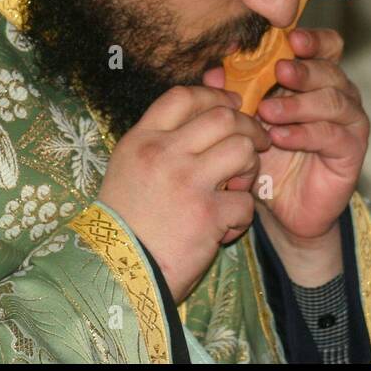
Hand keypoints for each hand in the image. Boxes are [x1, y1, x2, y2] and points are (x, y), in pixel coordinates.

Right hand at [96, 85, 269, 302]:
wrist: (114, 274)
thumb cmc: (125, 225)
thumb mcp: (129, 170)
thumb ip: (160, 144)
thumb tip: (203, 118)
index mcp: (141, 141)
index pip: (182, 96)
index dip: (214, 95)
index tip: (231, 103)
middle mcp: (163, 154)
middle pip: (222, 117)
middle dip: (247, 127)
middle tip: (257, 142)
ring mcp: (186, 182)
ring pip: (242, 149)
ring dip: (250, 167)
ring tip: (239, 185)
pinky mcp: (207, 214)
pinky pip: (245, 201)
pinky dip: (242, 216)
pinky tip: (226, 227)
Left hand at [203, 28, 368, 243]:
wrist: (284, 205)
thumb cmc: (267, 154)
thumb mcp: (248, 120)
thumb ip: (234, 92)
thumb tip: (212, 73)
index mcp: (317, 77)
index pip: (326, 46)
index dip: (313, 39)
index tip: (291, 38)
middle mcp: (339, 93)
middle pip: (330, 70)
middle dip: (303, 69)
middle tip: (279, 71)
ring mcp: (350, 121)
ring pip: (333, 101)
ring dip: (298, 104)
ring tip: (268, 112)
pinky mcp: (352, 149)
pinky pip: (331, 135)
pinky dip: (303, 134)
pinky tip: (279, 138)